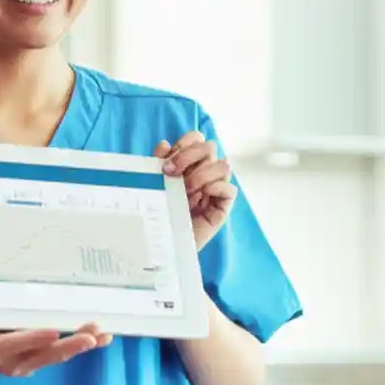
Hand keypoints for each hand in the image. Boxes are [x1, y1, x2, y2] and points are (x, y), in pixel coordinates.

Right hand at [0, 324, 111, 377]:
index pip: (18, 343)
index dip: (35, 337)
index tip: (54, 331)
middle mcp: (15, 362)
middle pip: (46, 354)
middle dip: (70, 345)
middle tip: (93, 335)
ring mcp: (28, 363)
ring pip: (57, 356)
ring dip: (81, 346)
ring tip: (104, 336)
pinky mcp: (36, 360)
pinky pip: (60, 354)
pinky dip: (80, 346)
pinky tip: (100, 338)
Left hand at [155, 132, 237, 250]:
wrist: (162, 246)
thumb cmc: (158, 213)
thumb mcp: (153, 184)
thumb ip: (157, 163)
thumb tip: (165, 144)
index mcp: (190, 164)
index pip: (197, 139)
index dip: (185, 143)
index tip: (167, 162)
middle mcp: (205, 173)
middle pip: (210, 147)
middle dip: (189, 157)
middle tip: (171, 174)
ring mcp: (215, 190)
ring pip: (224, 165)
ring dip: (202, 174)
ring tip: (185, 190)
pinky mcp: (222, 208)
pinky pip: (230, 190)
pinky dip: (216, 188)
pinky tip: (200, 196)